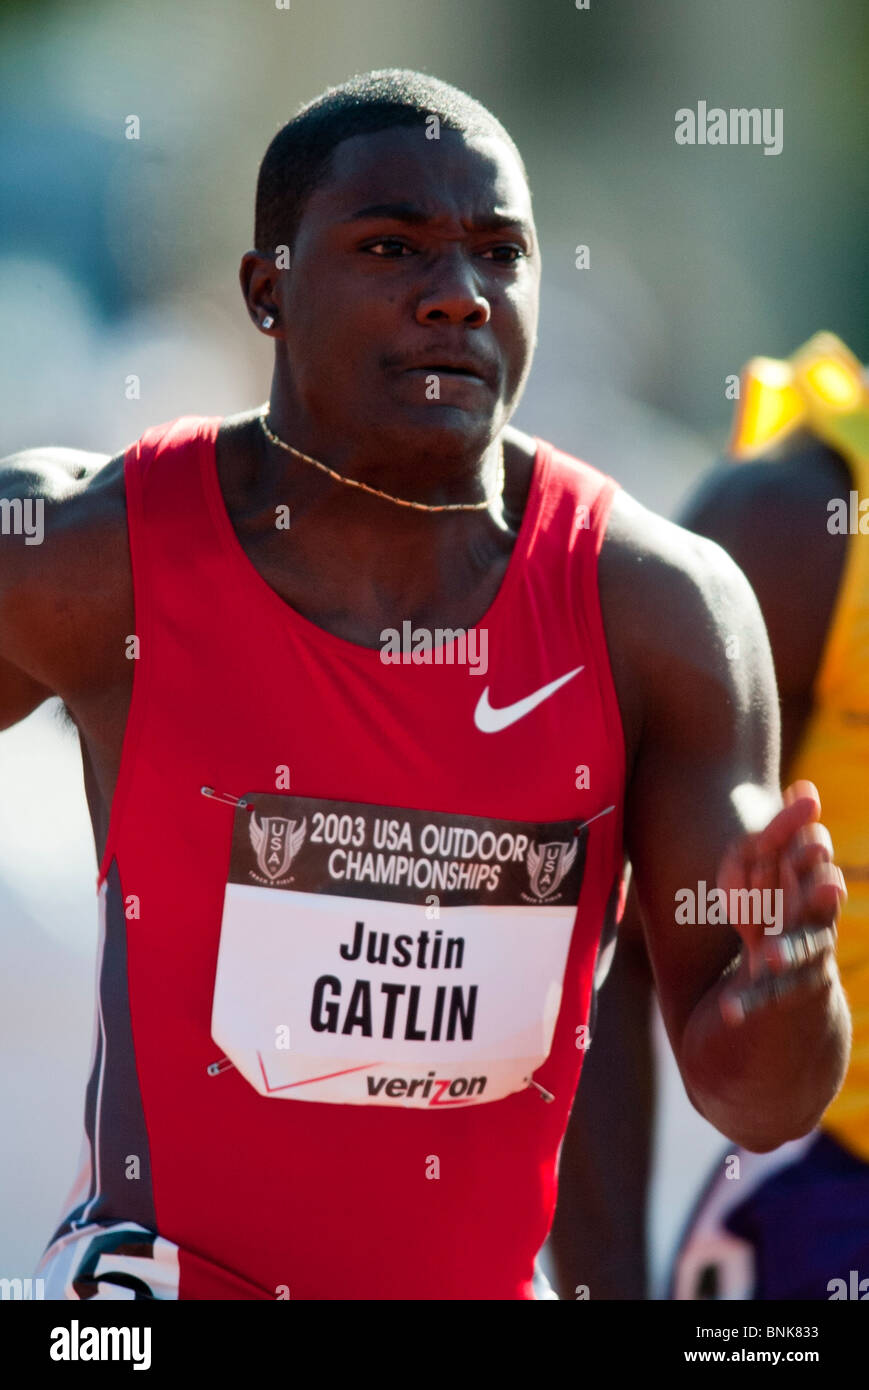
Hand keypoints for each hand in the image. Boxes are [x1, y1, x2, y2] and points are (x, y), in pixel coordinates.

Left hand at [715, 780, 845, 1024]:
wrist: (781, 986)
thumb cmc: (767, 910)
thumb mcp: (759, 872)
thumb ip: (777, 833)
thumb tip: (807, 786)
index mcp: (808, 884)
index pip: (812, 860)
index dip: (808, 847)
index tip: (807, 834)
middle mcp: (815, 921)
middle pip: (820, 904)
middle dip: (820, 891)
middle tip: (825, 881)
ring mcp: (804, 961)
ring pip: (800, 954)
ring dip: (787, 951)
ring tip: (766, 955)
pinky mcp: (784, 996)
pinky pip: (767, 1000)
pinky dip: (749, 1004)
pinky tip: (729, 1012)